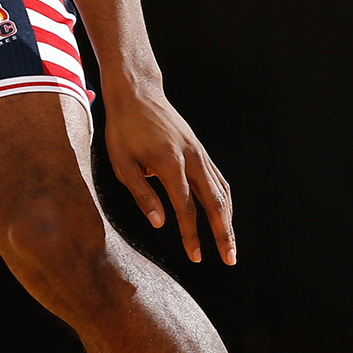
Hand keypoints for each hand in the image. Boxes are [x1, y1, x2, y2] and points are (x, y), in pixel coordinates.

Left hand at [103, 83, 235, 264]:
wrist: (137, 92)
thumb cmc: (123, 130)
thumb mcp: (122, 164)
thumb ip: (141, 194)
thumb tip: (159, 223)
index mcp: (169, 163)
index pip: (185, 208)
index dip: (191, 235)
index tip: (195, 257)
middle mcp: (191, 158)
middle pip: (214, 202)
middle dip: (223, 233)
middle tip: (230, 259)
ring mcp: (199, 152)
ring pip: (221, 191)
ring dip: (228, 219)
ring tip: (230, 244)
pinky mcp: (200, 149)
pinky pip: (218, 178)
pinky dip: (224, 200)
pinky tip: (224, 216)